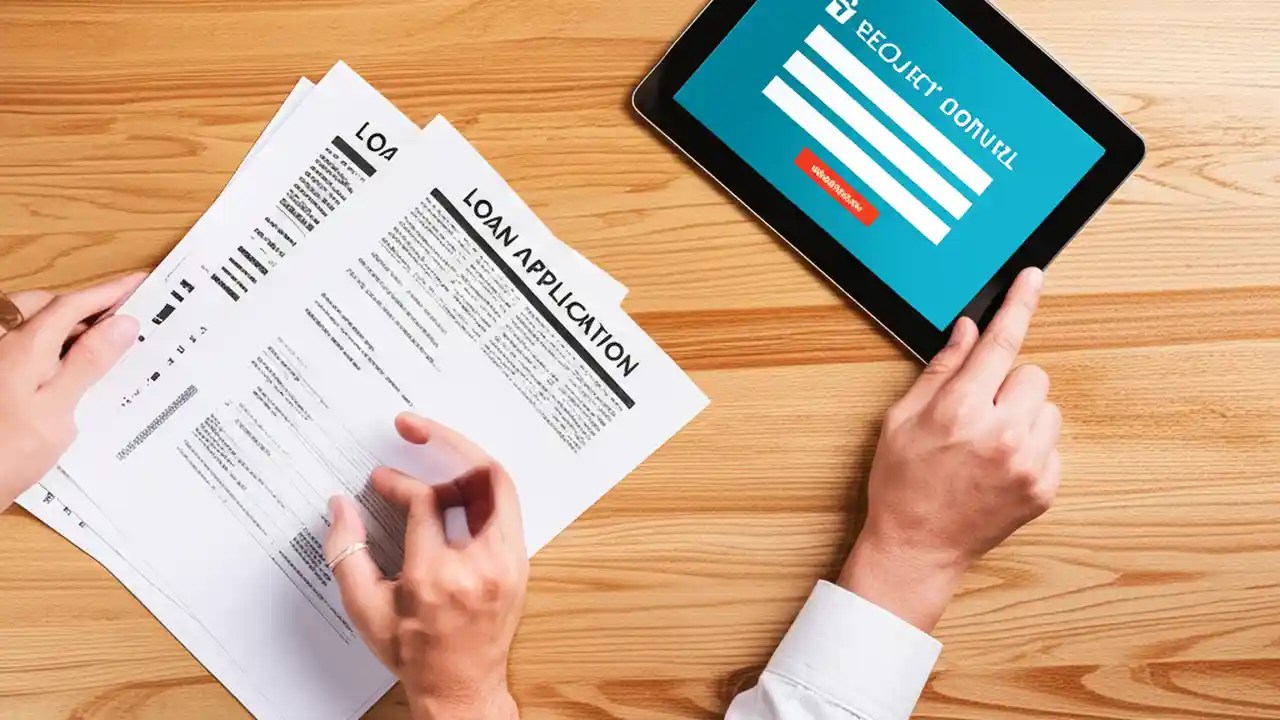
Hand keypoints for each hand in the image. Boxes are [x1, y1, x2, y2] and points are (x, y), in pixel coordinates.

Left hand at [0, 274, 142, 510]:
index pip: (74, 304)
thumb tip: (122, 324)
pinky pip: (17, 347)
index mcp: (23, 345)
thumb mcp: (55, 413)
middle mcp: (1, 344)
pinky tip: (60, 373)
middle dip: (83, 306)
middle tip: (123, 320)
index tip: (140, 283)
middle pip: (46, 307)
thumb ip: (87, 364)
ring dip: (61, 327)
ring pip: (27, 324)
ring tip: (95, 346)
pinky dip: (44, 348)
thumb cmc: (1, 456)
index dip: (109, 292)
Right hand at [326, 413, 527, 719]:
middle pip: (486, 477)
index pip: (426, 503)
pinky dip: (482, 492)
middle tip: (418, 429)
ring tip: (436, 463)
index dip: (398, 483)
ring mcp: (509, 563)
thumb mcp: (367, 610)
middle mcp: (484, 564)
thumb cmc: (415, 655)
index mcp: (440, 576)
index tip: (379, 481)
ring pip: (502, 489)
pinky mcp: (519, 565)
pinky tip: (456, 492)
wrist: (461, 689)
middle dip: (451, 443)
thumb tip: (339, 507)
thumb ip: (348, 554)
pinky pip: (507, 510)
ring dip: (467, 468)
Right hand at [841, 268, 1060, 631]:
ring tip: (988, 443)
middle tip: (977, 413)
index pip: (999, 342)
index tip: (1034, 277)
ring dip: (1022, 416)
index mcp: (960, 410)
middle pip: (1032, 374)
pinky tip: (998, 467)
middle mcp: (1000, 434)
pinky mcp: (1044, 488)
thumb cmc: (900, 483)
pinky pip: (1051, 444)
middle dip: (1006, 385)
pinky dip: (1030, 448)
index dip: (1018, 304)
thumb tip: (968, 331)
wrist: (917, 548)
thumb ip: (940, 371)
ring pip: (1046, 409)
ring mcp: (1028, 464)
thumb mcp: (901, 419)